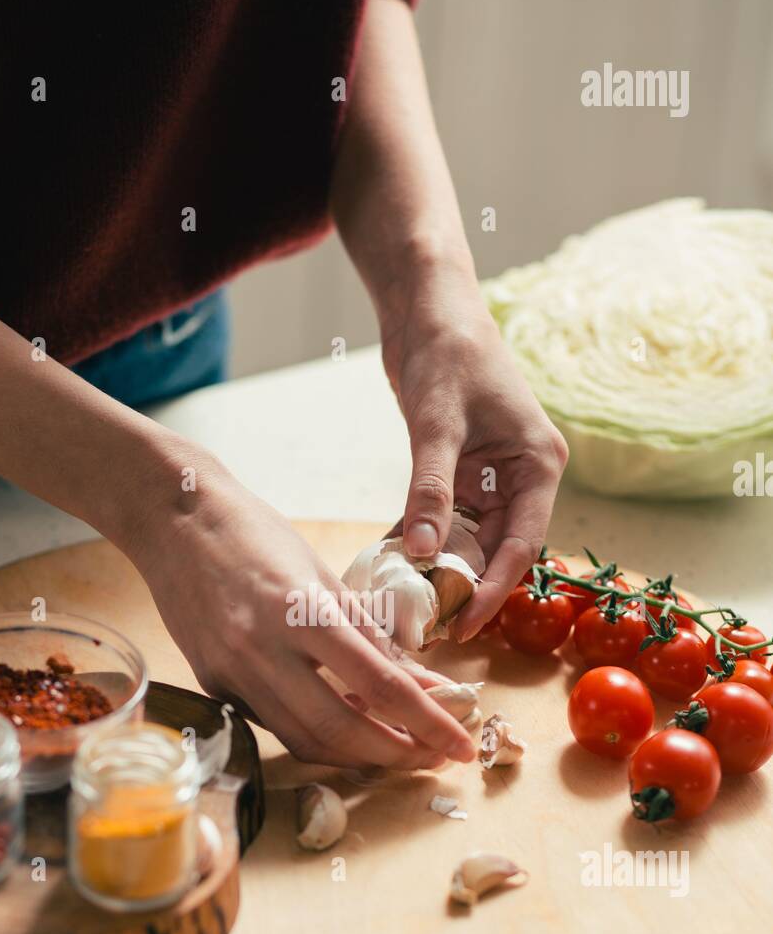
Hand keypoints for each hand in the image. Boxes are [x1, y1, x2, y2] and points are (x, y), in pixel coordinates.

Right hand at [128, 459, 476, 769]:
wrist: (174, 519)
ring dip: (357, 758)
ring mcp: (232, 673)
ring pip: (304, 741)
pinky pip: (274, 726)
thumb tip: (424, 687)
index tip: (462, 747)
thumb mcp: (324, 575)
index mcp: (301, 611)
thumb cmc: (256, 534)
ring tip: (399, 752)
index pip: (380, 685)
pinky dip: (317, 736)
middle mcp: (263, 650)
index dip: (428, 723)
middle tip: (434, 759)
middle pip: (341, 731)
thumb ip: (372, 636)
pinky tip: (347, 730)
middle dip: (397, 755)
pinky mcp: (212, 686)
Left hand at [381, 260, 568, 639]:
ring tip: (408, 602)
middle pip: (498, 548)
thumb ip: (431, 490)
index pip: (521, 545)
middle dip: (464, 585)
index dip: (492, 590)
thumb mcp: (437, 426)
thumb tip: (421, 553)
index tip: (463, 625)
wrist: (429, 308)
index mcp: (539, 465)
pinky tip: (394, 560)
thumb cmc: (447, 354)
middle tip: (429, 624)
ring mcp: (493, 474)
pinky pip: (447, 517)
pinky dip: (423, 536)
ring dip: (441, 566)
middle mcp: (523, 475)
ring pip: (470, 537)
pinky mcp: (463, 470)